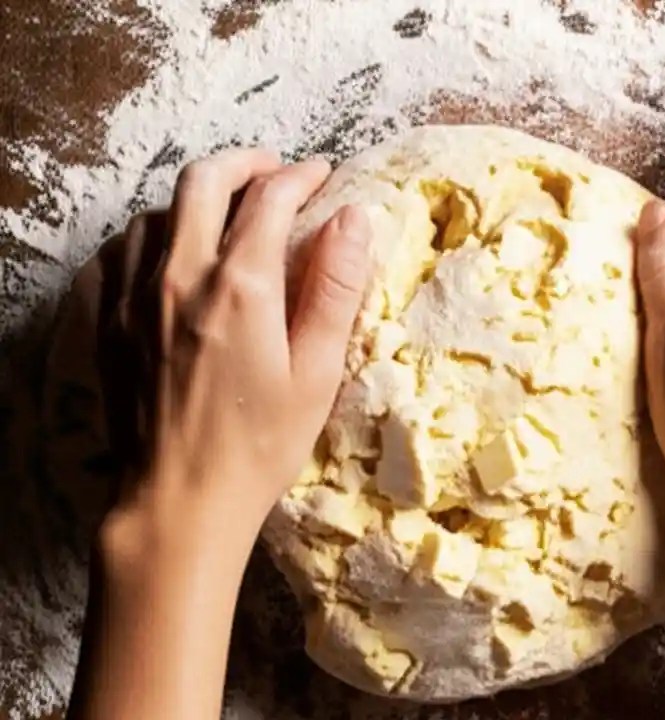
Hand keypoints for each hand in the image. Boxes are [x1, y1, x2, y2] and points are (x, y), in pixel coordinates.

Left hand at [100, 148, 372, 550]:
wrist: (179, 502)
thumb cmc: (260, 446)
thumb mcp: (317, 373)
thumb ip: (334, 289)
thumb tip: (353, 218)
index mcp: (240, 287)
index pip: (270, 198)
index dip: (303, 177)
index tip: (324, 176)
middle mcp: (179, 277)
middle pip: (203, 181)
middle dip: (246, 163)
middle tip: (276, 172)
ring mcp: (135, 297)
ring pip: (159, 209)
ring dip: (199, 198)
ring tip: (231, 214)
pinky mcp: (110, 322)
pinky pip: (123, 250)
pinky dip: (155, 233)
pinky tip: (175, 252)